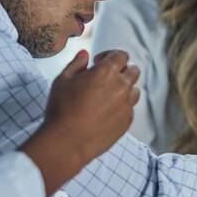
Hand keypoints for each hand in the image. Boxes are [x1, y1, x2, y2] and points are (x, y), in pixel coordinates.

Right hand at [22, 49, 140, 194]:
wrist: (67, 140)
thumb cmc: (62, 109)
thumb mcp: (63, 80)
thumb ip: (77, 63)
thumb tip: (84, 55)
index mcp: (107, 72)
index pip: (121, 55)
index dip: (110, 56)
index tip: (99, 62)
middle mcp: (122, 86)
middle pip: (133, 70)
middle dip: (121, 70)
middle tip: (105, 78)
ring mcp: (127, 104)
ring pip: (134, 90)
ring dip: (124, 88)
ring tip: (105, 96)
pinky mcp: (128, 120)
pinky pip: (130, 108)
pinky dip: (121, 106)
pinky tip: (105, 112)